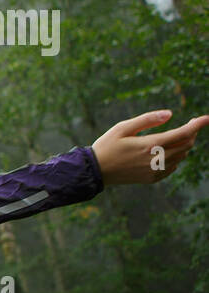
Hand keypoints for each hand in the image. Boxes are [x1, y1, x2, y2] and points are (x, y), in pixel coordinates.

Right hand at [92, 109, 208, 185]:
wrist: (95, 171)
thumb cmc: (107, 145)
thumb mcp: (123, 127)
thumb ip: (148, 119)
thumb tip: (170, 114)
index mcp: (150, 144)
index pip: (183, 133)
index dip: (197, 125)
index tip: (206, 118)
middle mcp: (156, 159)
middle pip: (186, 145)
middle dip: (191, 133)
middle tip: (190, 124)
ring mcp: (155, 171)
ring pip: (181, 156)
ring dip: (184, 145)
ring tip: (177, 136)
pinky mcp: (152, 178)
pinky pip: (173, 167)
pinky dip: (175, 158)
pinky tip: (166, 152)